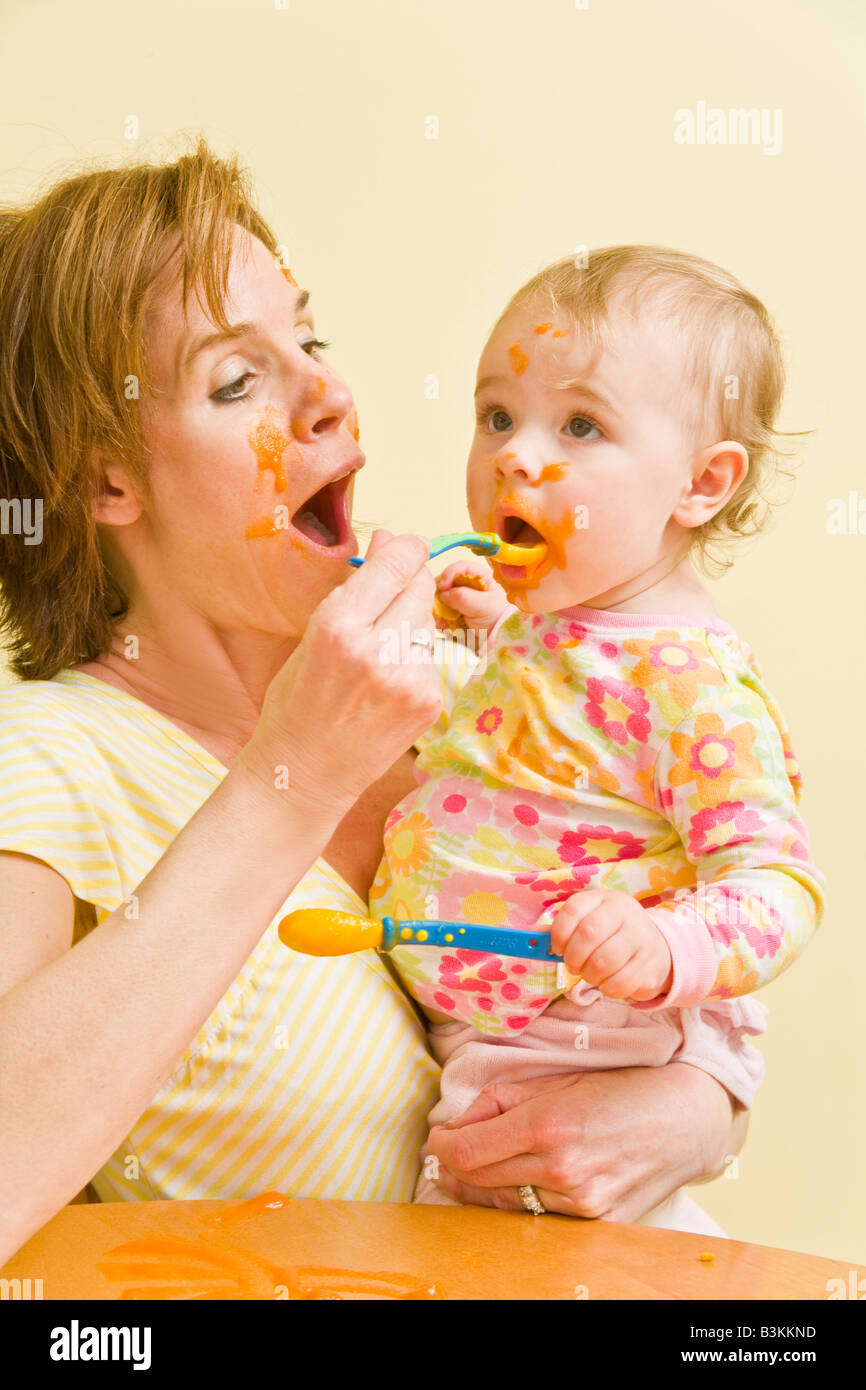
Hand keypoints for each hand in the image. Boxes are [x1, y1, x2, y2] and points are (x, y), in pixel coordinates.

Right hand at [239, 529, 441, 815]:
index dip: (406, 548)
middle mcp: (377, 651)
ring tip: (377, 656)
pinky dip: (415, 660)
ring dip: (410, 625)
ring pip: (427, 623)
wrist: (305, 773)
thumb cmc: (298, 702)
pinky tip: (387, 683)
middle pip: (419, 587)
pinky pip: (431, 657)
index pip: (394, 565)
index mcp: (337, 628)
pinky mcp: (429, 701)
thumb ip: (355, 590)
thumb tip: (390, 539)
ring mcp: (409, 680)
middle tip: (387, 603)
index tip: (409, 545)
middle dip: (408, 585)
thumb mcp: (313, 637)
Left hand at [427, 1064, 745, 1220]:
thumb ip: (503, 1098)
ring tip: (478, 1164)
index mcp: (547, 1126)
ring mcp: (580, 1204)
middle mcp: (561, 1171)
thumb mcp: (558, 1079)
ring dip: (485, 1185)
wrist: (687, 1119)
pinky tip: (516, 1181)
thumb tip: (461, 1119)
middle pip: (478, 1181)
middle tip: (448, 1150)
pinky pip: (539, 1216)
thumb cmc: (623, 1088)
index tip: (438, 1136)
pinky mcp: (596, 1223)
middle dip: (456, 1165)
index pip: (466, 1152)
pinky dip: (522, 1198)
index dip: (441, 1145)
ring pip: (505, 1203)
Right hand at [434, 559, 509, 632]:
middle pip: (446, 580)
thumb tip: (444, 593)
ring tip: (442, 620)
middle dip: (440, 592)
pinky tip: (443, 625)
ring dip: (437, 607)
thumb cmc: (496, 619)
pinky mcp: (450, 611)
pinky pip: (438, 610)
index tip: (443, 586)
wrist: (495, 639)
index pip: (461, 567)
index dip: (450, 573)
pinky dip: (438, 617)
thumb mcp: (484, 606)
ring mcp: (456, 598)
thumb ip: (465, 597)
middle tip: (438, 605)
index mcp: (479, 577)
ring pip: (439, 595)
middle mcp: (466, 585)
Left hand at [551, 889, 672, 1000]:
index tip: (557, 948)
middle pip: (588, 934)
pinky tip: (610, 980)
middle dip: (573, 957)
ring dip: (589, 975)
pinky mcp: (651, 968)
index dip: (558, 933)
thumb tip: (529, 935)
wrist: (658, 949)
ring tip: (592, 973)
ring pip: (602, 963)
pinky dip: (606, 989)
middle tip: (574, 966)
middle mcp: (628, 914)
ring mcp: (643, 940)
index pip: (573, 909)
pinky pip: (618, 985)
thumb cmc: (613, 934)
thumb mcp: (590, 921)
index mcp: (608, 899)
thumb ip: (562, 929)